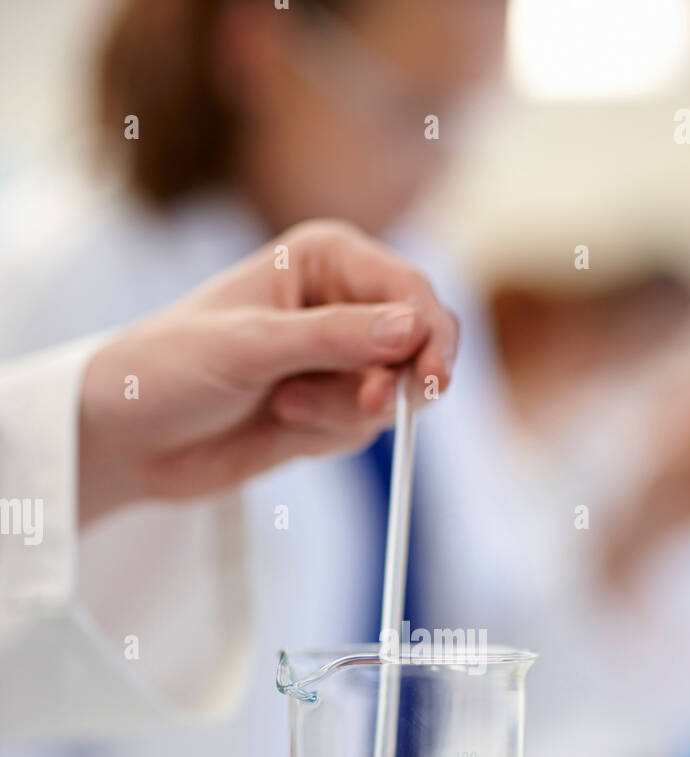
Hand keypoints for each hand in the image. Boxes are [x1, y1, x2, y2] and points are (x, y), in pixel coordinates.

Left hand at [78, 219, 458, 524]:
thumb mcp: (249, 346)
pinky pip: (366, 427)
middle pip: (419, 342)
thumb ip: (333, 338)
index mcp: (326, 257)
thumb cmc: (169, 367)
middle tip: (370, 406)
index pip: (408, 289)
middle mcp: (342, 301)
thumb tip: (412, 329)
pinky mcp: (331, 407)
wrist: (128, 436)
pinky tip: (280, 422)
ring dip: (343, 411)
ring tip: (284, 407)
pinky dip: (330, 433)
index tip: (431, 379)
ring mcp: (339, 358)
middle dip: (394, 380)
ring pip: (394, 393)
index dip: (429, 333)